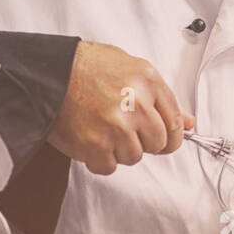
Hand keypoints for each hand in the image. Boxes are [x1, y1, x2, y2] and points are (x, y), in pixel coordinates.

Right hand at [47, 41, 195, 174]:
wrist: (46, 74)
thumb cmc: (84, 67)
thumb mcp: (129, 69)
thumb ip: (160, 97)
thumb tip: (188, 123)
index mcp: (147, 81)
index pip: (175, 122)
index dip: (171, 135)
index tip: (163, 139)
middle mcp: (135, 104)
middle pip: (157, 143)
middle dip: (142, 140)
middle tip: (123, 129)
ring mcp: (115, 127)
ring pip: (133, 156)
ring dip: (119, 149)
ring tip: (101, 128)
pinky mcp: (94, 145)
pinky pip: (109, 167)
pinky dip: (99, 159)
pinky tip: (90, 138)